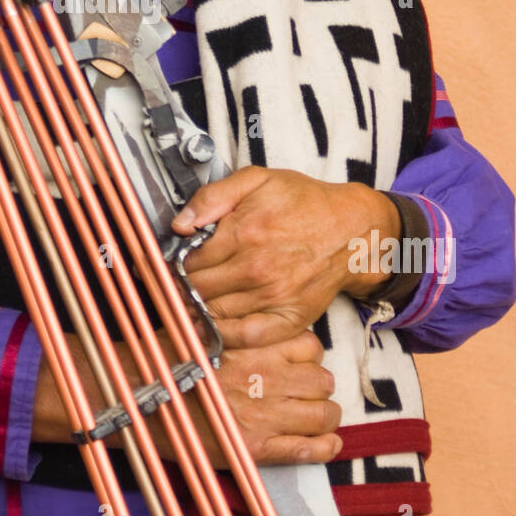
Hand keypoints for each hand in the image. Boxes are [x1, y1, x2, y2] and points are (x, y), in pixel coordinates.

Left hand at [172, 166, 399, 345]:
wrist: (352, 230)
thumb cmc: (305, 202)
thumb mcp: (258, 179)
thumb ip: (213, 196)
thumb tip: (179, 223)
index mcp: (244, 231)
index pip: (188, 259)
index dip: (171, 263)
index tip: (164, 265)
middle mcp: (256, 267)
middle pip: (197, 288)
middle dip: (179, 286)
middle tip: (172, 285)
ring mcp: (273, 296)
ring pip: (214, 312)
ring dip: (194, 309)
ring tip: (186, 302)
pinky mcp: (288, 318)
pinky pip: (245, 336)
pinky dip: (222, 336)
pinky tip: (210, 327)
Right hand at [177, 330, 342, 467]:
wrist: (139, 397)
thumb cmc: (168, 360)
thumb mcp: (203, 328)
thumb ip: (238, 327)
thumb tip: (258, 324)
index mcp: (255, 347)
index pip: (308, 345)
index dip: (308, 354)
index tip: (299, 362)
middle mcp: (265, 378)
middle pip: (322, 379)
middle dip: (318, 385)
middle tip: (307, 391)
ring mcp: (264, 415)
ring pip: (324, 413)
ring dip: (324, 415)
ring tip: (315, 416)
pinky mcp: (257, 449)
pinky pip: (308, 450)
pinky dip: (324, 448)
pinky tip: (326, 444)